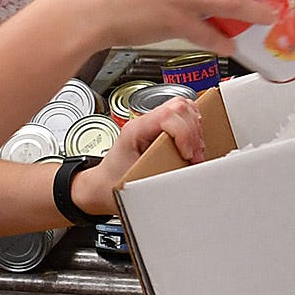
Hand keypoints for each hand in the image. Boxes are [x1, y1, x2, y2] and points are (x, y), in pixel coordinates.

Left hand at [70, 93, 205, 217]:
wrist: (100, 187)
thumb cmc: (112, 185)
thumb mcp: (137, 182)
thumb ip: (161, 176)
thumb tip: (186, 173)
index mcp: (135, 130)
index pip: (168, 115)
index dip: (185, 133)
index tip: (188, 154)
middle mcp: (143, 122)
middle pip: (179, 106)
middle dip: (193, 131)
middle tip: (193, 155)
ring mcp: (150, 123)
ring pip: (182, 107)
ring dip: (194, 129)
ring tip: (193, 151)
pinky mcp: (156, 129)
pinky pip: (180, 117)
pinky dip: (191, 128)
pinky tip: (190, 145)